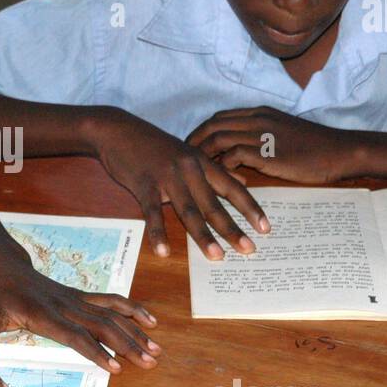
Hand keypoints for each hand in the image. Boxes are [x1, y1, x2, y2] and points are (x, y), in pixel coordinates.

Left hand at [0, 243, 159, 373]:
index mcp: (43, 314)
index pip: (75, 335)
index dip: (96, 351)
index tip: (117, 368)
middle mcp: (64, 305)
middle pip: (102, 325)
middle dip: (128, 344)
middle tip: (150, 362)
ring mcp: (75, 299)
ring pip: (111, 313)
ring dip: (135, 330)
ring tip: (157, 348)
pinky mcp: (79, 296)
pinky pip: (111, 301)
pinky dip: (132, 310)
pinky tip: (150, 320)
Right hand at [88, 108, 268, 260]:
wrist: (119, 131)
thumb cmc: (154, 144)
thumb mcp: (188, 152)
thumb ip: (215, 168)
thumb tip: (241, 179)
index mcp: (202, 162)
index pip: (232, 188)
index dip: (250, 208)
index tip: (266, 228)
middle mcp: (189, 169)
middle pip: (214, 203)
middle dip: (232, 228)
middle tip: (249, 250)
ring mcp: (166, 177)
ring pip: (188, 210)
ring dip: (203, 235)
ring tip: (216, 256)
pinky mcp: (144, 184)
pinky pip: (152, 213)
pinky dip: (158, 233)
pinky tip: (163, 252)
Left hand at [187, 106, 359, 184]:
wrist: (339, 150)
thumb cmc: (314, 146)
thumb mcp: (282, 132)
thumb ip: (259, 134)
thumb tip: (239, 149)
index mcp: (259, 113)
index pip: (219, 117)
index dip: (201, 130)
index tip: (190, 145)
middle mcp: (257, 119)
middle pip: (212, 125)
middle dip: (194, 141)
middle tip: (183, 158)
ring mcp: (261, 134)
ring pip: (218, 139)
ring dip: (203, 155)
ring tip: (194, 170)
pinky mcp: (267, 153)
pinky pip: (233, 156)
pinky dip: (222, 166)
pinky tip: (218, 179)